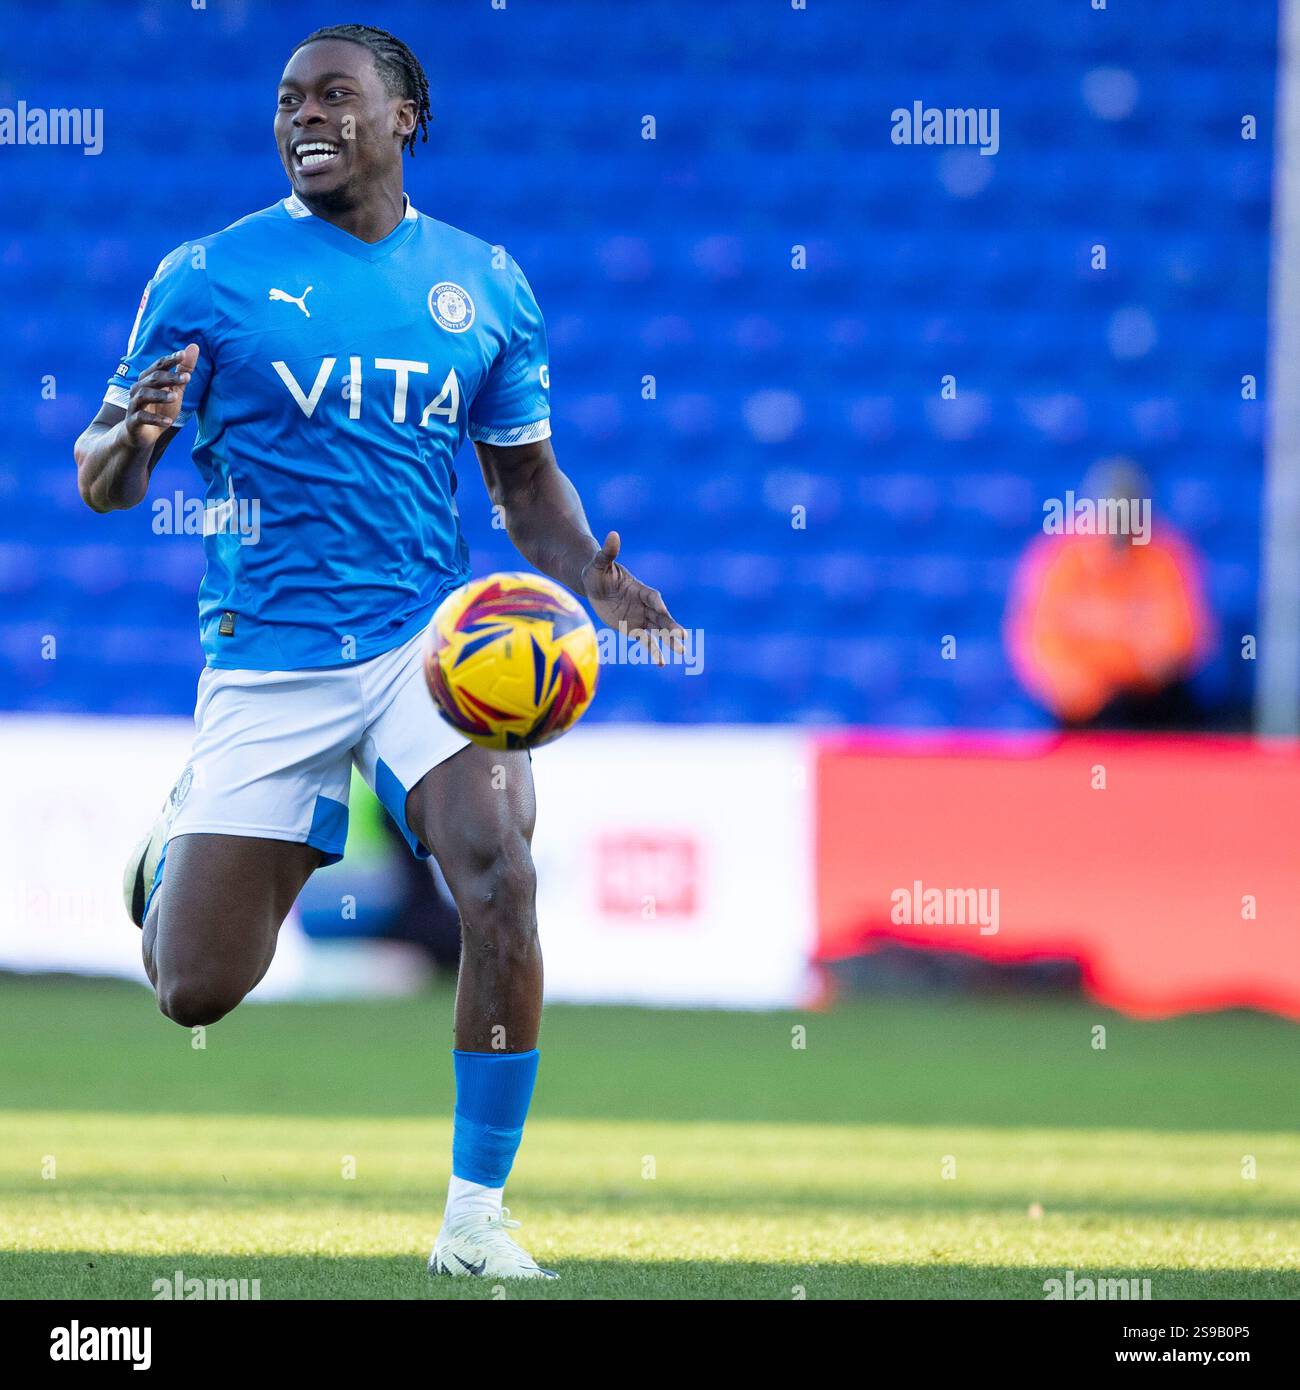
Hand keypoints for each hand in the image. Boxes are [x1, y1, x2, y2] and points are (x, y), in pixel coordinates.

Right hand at [122, 344, 198, 448]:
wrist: (142, 435)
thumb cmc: (160, 409)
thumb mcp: (175, 390)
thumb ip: (184, 371)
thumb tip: (194, 346)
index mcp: (148, 379)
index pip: (159, 366)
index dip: (170, 359)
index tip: (183, 354)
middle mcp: (139, 388)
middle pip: (153, 378)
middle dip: (169, 377)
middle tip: (186, 378)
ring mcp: (135, 404)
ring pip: (144, 395)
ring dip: (160, 395)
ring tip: (176, 398)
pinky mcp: (133, 421)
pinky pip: (142, 417)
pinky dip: (155, 419)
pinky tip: (168, 421)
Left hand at [581, 531, 685, 662]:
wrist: (594, 585)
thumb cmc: (596, 571)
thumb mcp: (599, 563)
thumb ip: (607, 552)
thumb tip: (612, 535)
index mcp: (639, 589)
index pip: (652, 597)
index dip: (657, 603)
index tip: (662, 610)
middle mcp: (644, 605)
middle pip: (661, 616)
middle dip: (671, 626)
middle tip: (683, 637)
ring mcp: (640, 617)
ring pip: (658, 631)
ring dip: (669, 641)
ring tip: (682, 652)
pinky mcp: (632, 629)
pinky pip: (645, 641)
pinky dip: (653, 651)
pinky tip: (661, 663)